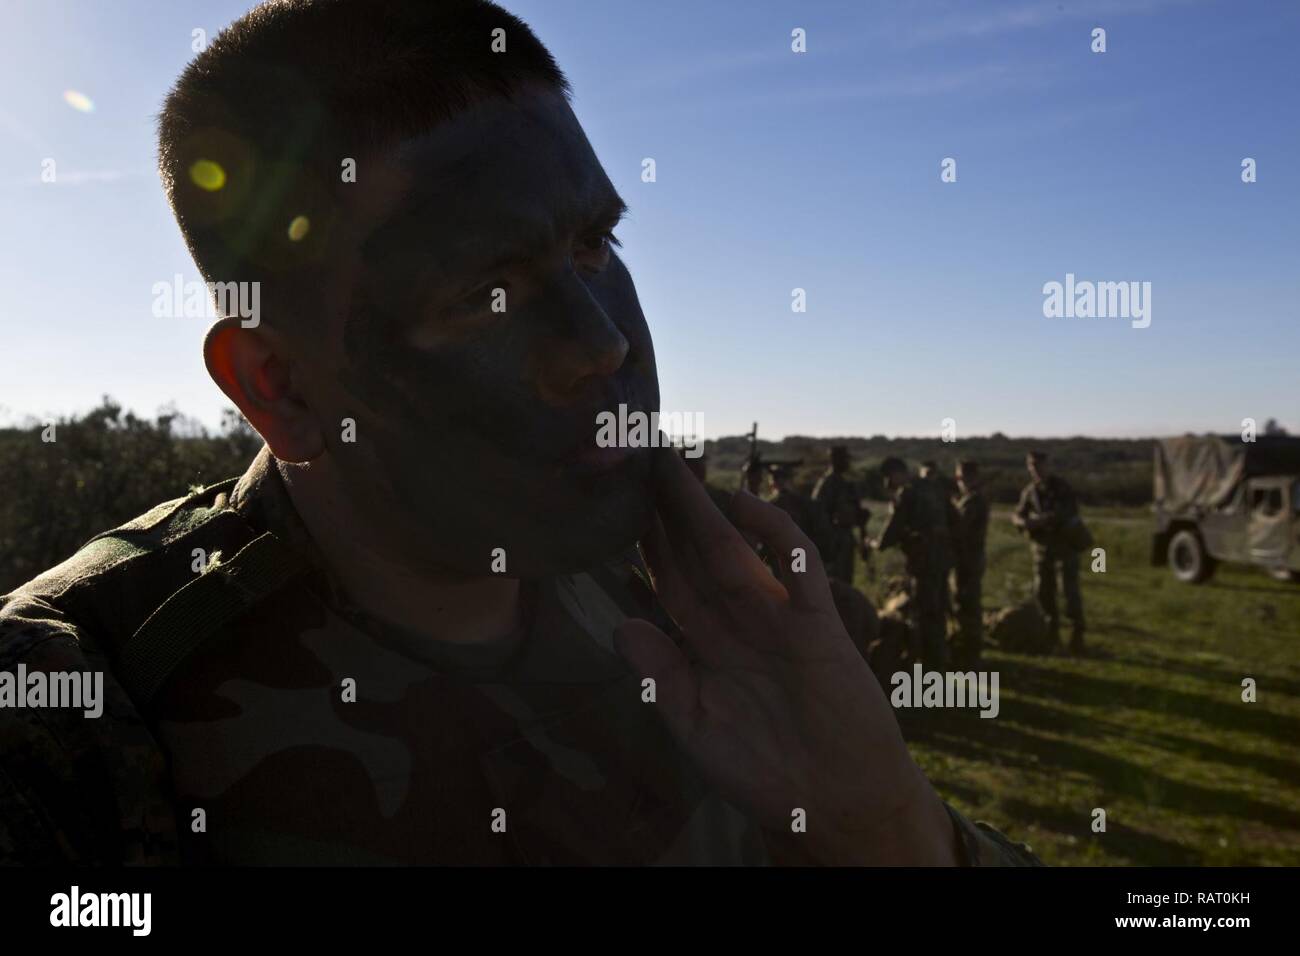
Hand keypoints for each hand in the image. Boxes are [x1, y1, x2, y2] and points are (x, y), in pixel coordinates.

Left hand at [615, 448, 957, 865]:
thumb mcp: (696, 729)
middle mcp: (737, 621)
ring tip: (672, 467)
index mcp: (705, 644)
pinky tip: (745, 504)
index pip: (666, 580)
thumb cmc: (764, 771)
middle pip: (692, 554)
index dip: (643, 542)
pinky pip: (796, 568)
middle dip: (665, 510)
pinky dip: (775, 534)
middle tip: (638, 458)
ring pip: (733, 550)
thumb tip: (623, 625)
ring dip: (703, 509)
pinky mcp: (818, 624)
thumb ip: (662, 679)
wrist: (836, 801)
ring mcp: (776, 617)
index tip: (615, 502)